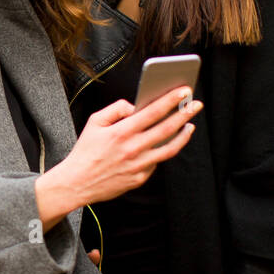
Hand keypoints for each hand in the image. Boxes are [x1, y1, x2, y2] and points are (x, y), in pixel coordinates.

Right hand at [62, 87, 201, 206]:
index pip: (152, 112)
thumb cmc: (85, 151)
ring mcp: (138, 165)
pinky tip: (167, 144)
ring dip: (183, 135)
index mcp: (121, 132)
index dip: (170, 100)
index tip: (184, 91)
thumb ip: (116, 109)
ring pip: (169, 149)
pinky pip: (156, 162)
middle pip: (167, 129)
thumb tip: (136, 107)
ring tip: (190, 125)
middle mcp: (132, 148)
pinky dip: (163, 151)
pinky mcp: (140, 179)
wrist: (77, 183)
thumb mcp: (94, 122)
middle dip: (184, 114)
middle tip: (196, 104)